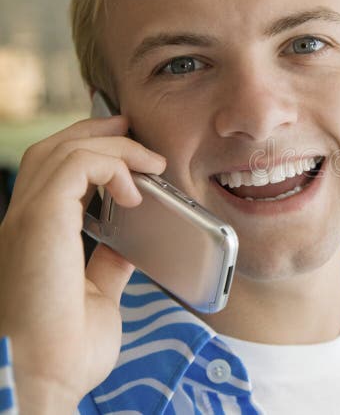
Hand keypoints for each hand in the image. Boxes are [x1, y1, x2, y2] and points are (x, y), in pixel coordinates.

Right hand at [0, 116, 165, 412]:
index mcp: (34, 238)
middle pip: (53, 151)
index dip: (88, 152)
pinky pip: (75, 165)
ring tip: (149, 158)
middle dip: (96, 132)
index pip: (53, 175)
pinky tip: (135, 188)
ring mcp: (27, 220)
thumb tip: (128, 243)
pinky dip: (110, 165)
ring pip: (62, 150)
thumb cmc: (64, 350)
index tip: (127, 148)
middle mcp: (23, 223)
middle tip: (133, 129)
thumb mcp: (96, 295)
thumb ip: (107, 264)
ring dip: (111, 145)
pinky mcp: (40, 221)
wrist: (43, 378)